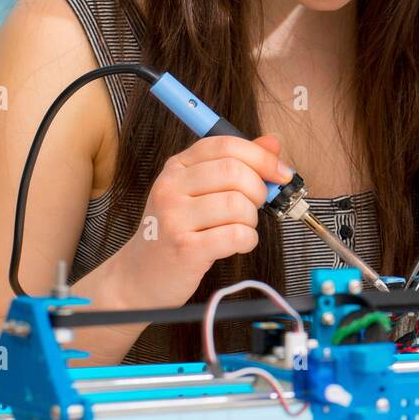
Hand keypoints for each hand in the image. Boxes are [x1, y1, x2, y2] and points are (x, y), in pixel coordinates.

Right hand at [108, 133, 292, 307]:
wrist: (138, 277)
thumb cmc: (175, 231)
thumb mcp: (198, 191)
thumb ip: (236, 163)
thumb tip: (272, 142)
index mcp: (177, 167)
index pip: (225, 145)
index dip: (261, 156)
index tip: (280, 172)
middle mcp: (171, 188)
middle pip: (235, 171)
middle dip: (258, 190)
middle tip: (255, 206)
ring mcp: (174, 218)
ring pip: (238, 204)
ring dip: (251, 219)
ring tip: (240, 227)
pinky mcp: (184, 249)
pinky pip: (236, 235)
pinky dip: (248, 240)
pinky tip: (238, 243)